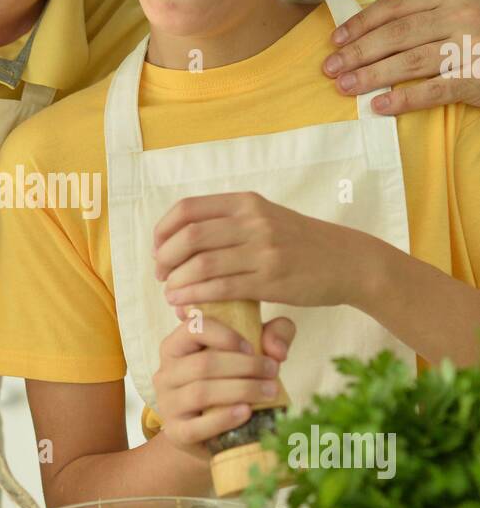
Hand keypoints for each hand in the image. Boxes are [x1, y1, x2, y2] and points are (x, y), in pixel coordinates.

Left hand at [153, 192, 359, 309]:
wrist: (348, 261)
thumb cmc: (301, 243)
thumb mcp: (266, 217)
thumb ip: (230, 221)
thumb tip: (184, 235)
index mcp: (246, 202)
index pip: (188, 209)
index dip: (164, 230)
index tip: (158, 249)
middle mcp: (253, 221)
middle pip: (189, 236)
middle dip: (166, 259)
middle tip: (161, 275)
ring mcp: (263, 250)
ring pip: (202, 264)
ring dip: (178, 282)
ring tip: (170, 293)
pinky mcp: (271, 279)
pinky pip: (222, 288)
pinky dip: (196, 297)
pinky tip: (185, 304)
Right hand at [153, 311, 295, 454]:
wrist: (215, 431)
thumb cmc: (233, 382)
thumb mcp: (253, 351)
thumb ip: (274, 334)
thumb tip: (277, 350)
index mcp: (176, 347)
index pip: (192, 329)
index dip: (225, 335)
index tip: (252, 347)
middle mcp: (165, 373)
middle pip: (203, 364)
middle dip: (244, 366)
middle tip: (273, 371)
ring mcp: (167, 404)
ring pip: (201, 392)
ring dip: (241, 390)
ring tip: (270, 392)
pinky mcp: (176, 433)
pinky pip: (197, 426)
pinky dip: (224, 419)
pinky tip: (247, 412)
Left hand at [320, 0, 479, 112]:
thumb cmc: (479, 24)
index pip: (397, 4)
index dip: (362, 22)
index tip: (335, 40)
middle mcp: (462, 14)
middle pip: (399, 33)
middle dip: (360, 52)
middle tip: (330, 68)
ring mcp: (472, 46)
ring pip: (413, 61)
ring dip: (374, 75)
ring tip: (345, 87)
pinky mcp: (479, 77)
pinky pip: (436, 90)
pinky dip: (406, 98)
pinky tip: (379, 105)